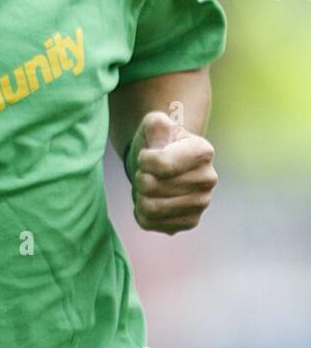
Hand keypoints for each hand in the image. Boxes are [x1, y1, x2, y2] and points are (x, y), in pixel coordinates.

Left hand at [128, 111, 217, 234]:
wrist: (164, 164)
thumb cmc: (158, 141)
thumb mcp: (154, 124)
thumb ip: (156, 125)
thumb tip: (159, 145)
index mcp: (203, 151)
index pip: (161, 164)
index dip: (143, 159)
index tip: (146, 154)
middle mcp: (208, 179)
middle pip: (151, 186)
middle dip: (141, 177)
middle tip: (147, 172)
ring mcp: (201, 203)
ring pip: (150, 208)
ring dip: (139, 195)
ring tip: (148, 186)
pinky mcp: (189, 222)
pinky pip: (150, 223)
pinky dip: (141, 212)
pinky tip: (150, 200)